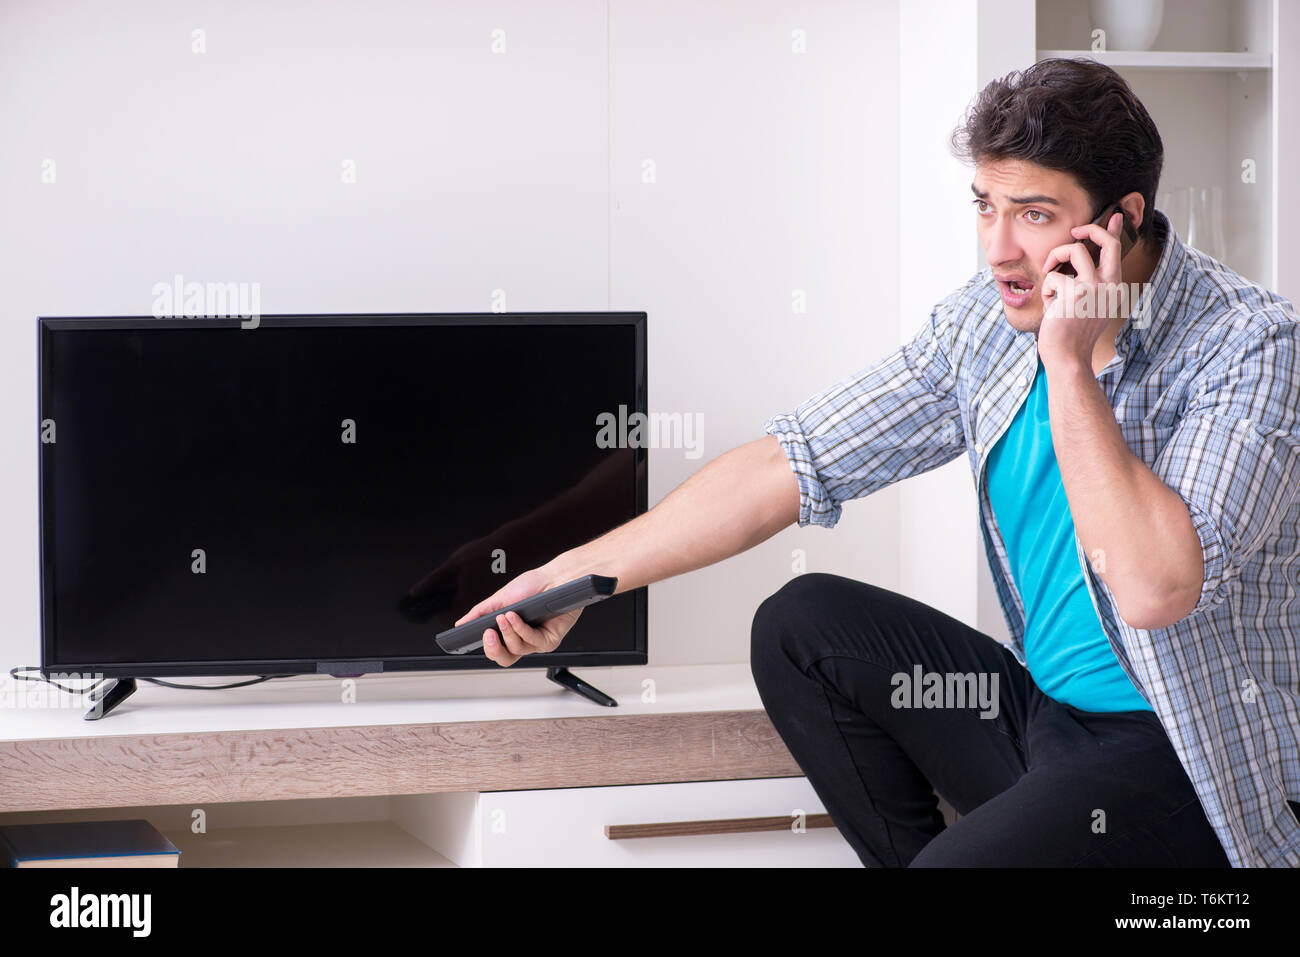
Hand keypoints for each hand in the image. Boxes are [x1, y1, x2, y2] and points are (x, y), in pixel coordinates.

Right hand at [452, 564, 583, 666]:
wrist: (555, 578)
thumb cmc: (533, 587)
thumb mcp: (500, 599)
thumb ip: (480, 613)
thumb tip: (461, 624)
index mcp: (510, 633)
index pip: (495, 650)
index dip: (487, 647)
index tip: (480, 634)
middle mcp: (523, 640)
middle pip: (505, 659)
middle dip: (494, 648)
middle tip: (488, 633)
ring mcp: (537, 642)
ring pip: (517, 649)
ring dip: (508, 632)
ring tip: (505, 615)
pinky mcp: (550, 640)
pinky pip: (532, 641)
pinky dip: (521, 629)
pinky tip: (516, 616)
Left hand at [1037, 211, 1125, 369]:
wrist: (1068, 358)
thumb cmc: (1070, 333)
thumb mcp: (1085, 305)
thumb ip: (1086, 283)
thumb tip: (1079, 258)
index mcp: (1114, 288)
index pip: (1116, 251)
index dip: (1113, 230)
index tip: (1114, 215)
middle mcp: (1110, 285)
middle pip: (1106, 241)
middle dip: (1089, 228)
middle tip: (1074, 230)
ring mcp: (1096, 288)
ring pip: (1074, 251)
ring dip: (1055, 260)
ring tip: (1050, 283)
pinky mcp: (1077, 292)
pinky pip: (1053, 277)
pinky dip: (1046, 291)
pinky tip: (1050, 309)